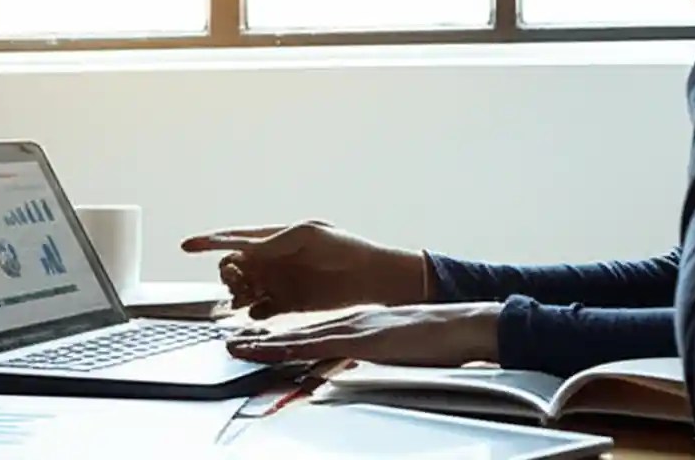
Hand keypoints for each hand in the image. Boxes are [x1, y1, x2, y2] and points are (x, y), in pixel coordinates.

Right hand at [181, 220, 426, 318]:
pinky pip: (259, 311)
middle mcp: (271, 261)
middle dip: (228, 272)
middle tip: (238, 278)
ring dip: (237, 294)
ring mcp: (278, 283)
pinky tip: (259, 311)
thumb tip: (247, 251)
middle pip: (233, 267)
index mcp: (274, 238)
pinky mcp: (287, 304)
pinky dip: (253, 312)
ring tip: (245, 296)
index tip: (187, 246)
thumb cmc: (344, 247)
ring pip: (242, 290)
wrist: (372, 277)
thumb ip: (275, 242)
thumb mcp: (309, 235)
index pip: (234, 238)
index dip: (209, 242)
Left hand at [226, 303, 502, 365]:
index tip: (255, 344)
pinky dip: (290, 348)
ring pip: (299, 338)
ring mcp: (354, 330)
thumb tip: (357, 371)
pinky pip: (317, 345)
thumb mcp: (397, 352)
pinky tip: (271, 350)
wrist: (462, 326)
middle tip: (232, 344)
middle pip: (296, 334)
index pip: (311, 335)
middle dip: (262, 340)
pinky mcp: (362, 340)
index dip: (280, 340)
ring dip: (265, 343)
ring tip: (236, 347)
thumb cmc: (438, 342)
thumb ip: (374, 359)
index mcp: (358, 326)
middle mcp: (350, 323)